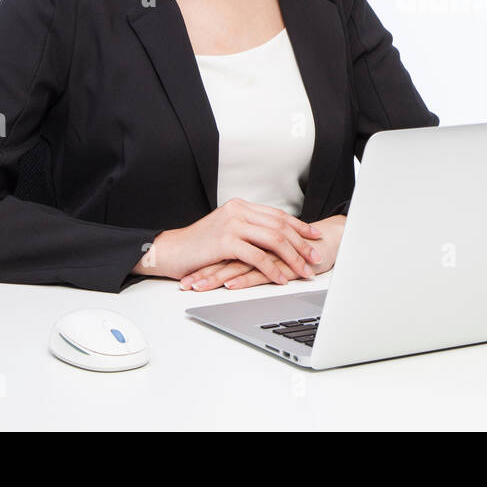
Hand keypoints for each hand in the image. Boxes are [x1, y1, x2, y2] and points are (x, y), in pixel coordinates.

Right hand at [180, 214, 346, 290]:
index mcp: (241, 207)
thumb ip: (247, 231)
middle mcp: (238, 211)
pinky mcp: (225, 242)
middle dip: (302, 244)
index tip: (315, 237)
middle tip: (317, 257)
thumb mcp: (226, 231)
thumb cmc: (197, 246)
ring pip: (274, 240)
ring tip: (304, 272)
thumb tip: (273, 241)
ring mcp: (232, 225)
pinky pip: (257, 256)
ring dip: (293, 258)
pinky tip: (280, 279)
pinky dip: (271, 269)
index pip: (278, 215)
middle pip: (281, 226)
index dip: (300, 227)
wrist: (169, 251)